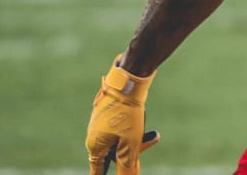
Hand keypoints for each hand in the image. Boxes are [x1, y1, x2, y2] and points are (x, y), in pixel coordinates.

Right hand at [86, 56, 159, 174]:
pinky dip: (132, 129)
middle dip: (128, 154)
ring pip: (117, 140)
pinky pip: (120, 128)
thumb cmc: (128, 113)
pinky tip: (145, 123)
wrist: (129, 80)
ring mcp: (99, 123)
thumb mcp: (130, 143)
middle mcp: (93, 135)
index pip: (97, 170)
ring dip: (134, 140)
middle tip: (148, 144)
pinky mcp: (107, 113)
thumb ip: (126, 163)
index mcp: (94, 145)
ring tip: (153, 135)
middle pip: (110, 154)